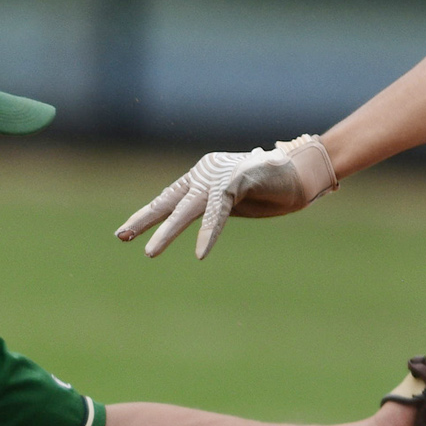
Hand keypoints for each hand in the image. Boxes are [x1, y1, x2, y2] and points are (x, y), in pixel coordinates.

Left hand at [111, 134, 337, 259]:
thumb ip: (216, 207)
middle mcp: (206, 173)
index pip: (168, 198)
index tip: (124, 233)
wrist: (303, 174)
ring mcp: (222, 174)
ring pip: (190, 207)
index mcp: (202, 177)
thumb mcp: (236, 202)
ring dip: (168, 231)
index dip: (146, 215)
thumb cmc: (271, 190)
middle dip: (145, 220)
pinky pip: (219, 208)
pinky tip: (201, 251)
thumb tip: (207, 216)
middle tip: (121, 237)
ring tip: (149, 252)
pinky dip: (210, 231)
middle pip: (170, 200)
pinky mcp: (239, 178)